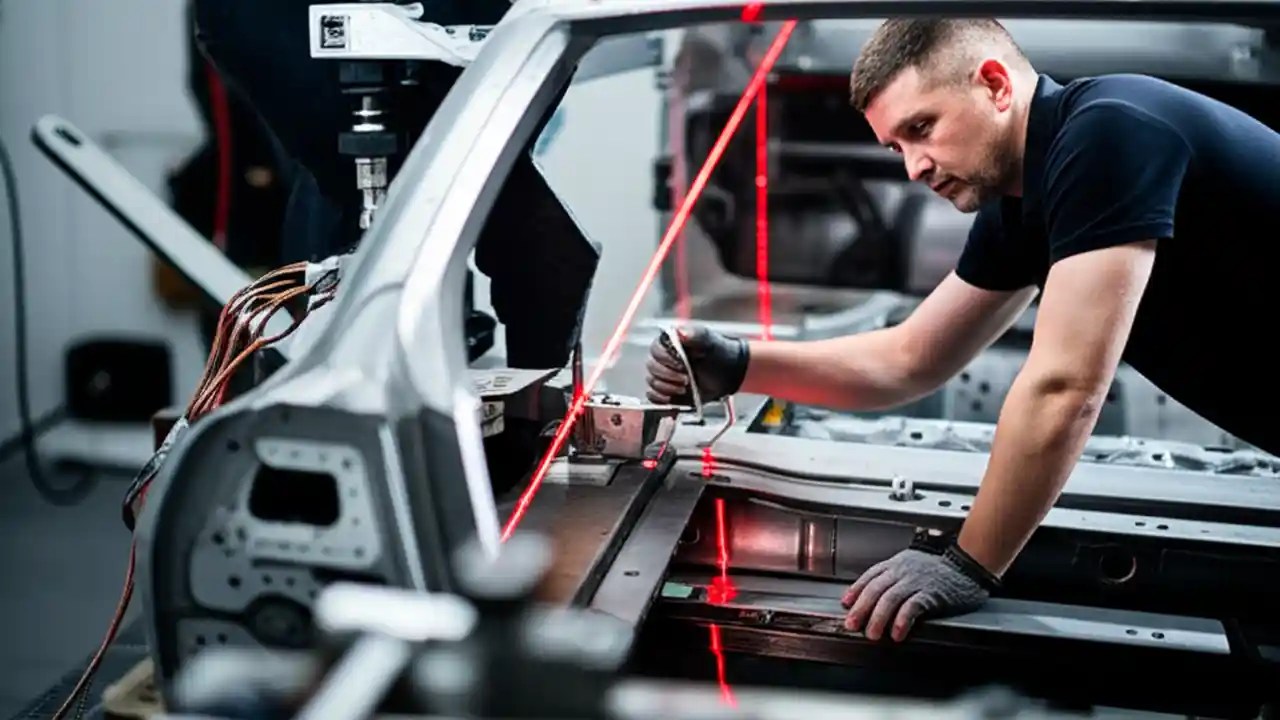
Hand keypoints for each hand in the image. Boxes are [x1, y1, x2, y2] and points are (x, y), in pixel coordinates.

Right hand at [645, 326, 748, 404]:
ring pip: (652, 382)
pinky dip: (661, 399)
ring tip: (685, 388)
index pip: (655, 350)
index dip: (666, 359)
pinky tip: (672, 398)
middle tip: (687, 379)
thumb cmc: (719, 354)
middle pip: (652, 367)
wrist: (729, 374)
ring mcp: (663, 376)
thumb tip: (680, 332)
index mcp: (670, 343)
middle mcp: (663, 359)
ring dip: (668, 388)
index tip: (682, 364)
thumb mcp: (709, 341)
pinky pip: (653, 396)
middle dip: (669, 376)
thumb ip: (695, 334)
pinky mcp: (666, 392)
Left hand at [841, 543, 998, 641]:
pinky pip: (913, 606)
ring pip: (890, 598)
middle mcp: (903, 571)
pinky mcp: (932, 593)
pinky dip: (902, 620)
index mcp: (896, 564)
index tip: (845, 604)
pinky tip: (897, 633)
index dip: (855, 590)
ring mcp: (917, 581)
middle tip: (852, 625)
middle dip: (861, 608)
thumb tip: (874, 596)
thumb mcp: (911, 566)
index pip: (870, 576)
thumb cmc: (939, 569)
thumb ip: (894, 578)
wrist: (968, 565)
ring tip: (872, 634)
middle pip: (875, 589)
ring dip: (878, 618)